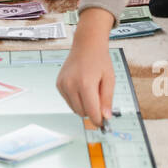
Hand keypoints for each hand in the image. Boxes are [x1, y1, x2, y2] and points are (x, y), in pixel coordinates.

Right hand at [56, 10, 116, 124]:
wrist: (86, 45)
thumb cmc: (100, 60)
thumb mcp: (110, 79)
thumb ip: (107, 100)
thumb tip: (106, 117)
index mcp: (85, 84)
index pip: (91, 112)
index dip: (99, 121)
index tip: (104, 123)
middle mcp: (71, 85)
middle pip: (82, 113)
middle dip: (92, 111)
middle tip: (99, 102)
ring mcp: (63, 84)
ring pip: (74, 108)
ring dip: (83, 106)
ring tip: (90, 91)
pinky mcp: (58, 84)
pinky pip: (68, 101)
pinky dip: (76, 99)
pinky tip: (81, 87)